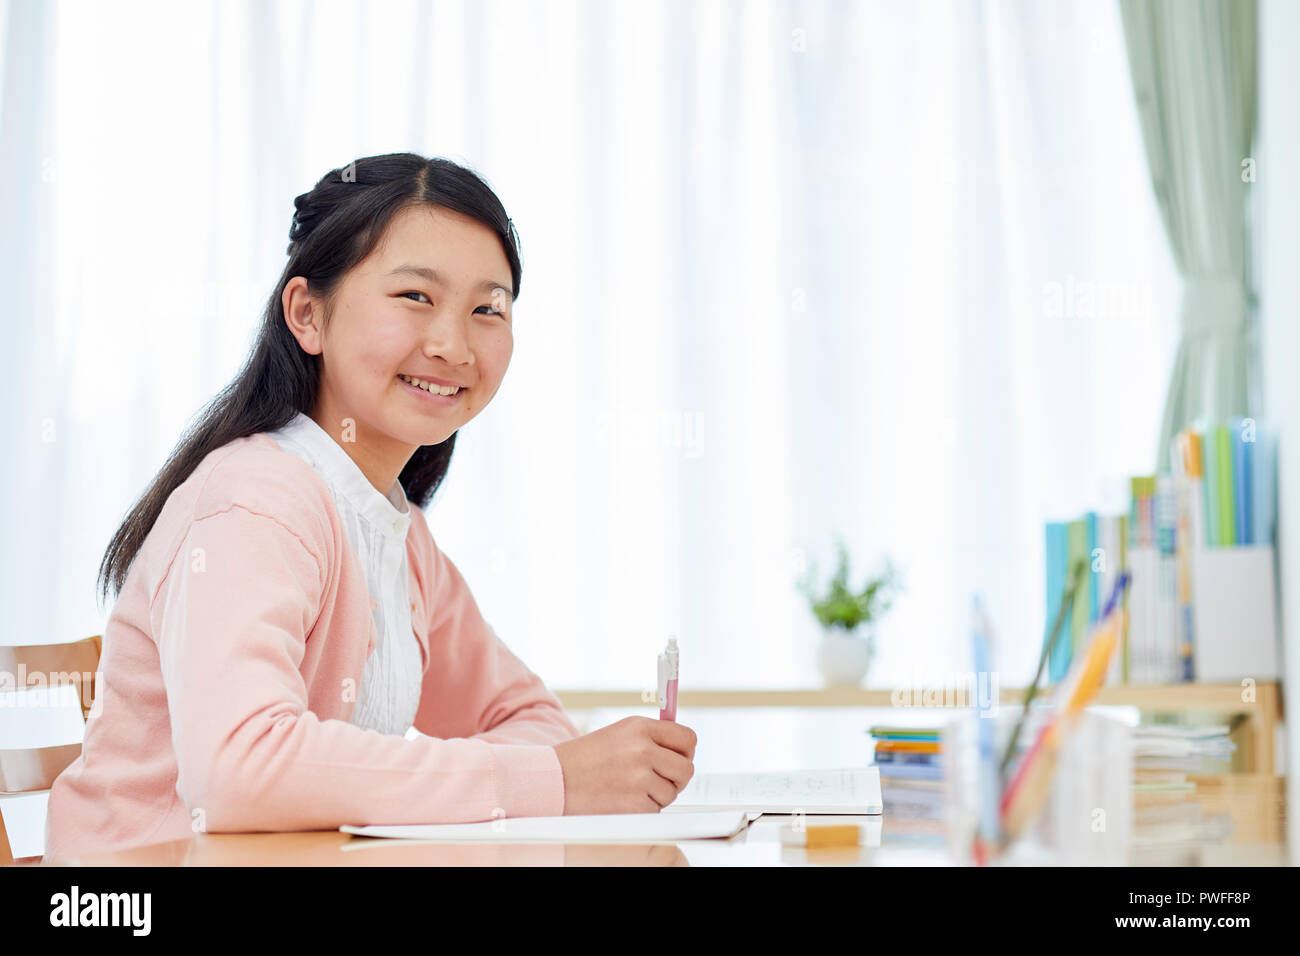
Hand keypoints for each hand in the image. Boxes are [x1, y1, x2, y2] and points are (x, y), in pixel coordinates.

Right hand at [552, 716, 696, 814]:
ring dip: (657, 795)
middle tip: (658, 779)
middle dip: (676, 778)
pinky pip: (657, 810)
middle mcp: (642, 749)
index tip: (679, 757)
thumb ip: (652, 737)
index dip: (686, 751)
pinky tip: (623, 799)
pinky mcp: (636, 805)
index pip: (687, 738)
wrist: (556, 780)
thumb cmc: (586, 758)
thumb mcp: (620, 734)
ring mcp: (640, 778)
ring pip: (672, 792)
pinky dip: (644, 809)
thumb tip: (684, 748)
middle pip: (686, 768)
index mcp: (640, 727)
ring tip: (630, 787)